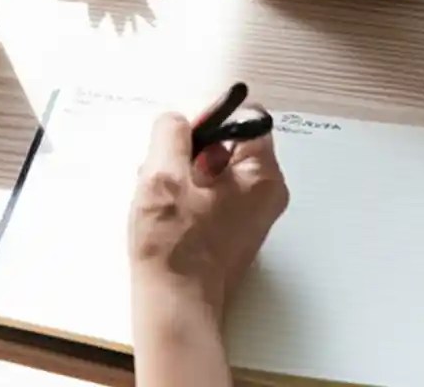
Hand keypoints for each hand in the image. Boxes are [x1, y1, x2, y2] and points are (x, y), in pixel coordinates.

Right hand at [128, 109, 288, 318]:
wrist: (175, 304)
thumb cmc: (173, 246)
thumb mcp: (162, 175)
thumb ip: (171, 134)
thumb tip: (176, 122)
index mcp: (261, 177)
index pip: (245, 119)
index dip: (209, 121)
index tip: (182, 141)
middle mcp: (264, 195)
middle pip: (226, 145)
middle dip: (187, 153)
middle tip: (163, 176)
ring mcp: (249, 215)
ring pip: (212, 171)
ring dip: (181, 176)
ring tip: (159, 200)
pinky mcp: (232, 230)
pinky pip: (209, 196)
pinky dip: (185, 197)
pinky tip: (164, 214)